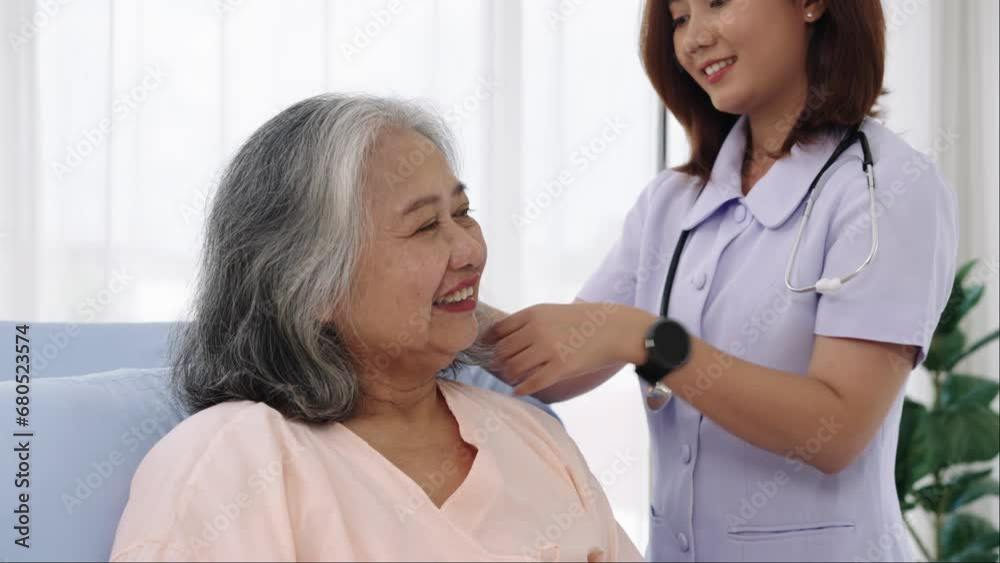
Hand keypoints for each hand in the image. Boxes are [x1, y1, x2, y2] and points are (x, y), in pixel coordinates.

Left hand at [484, 302, 655, 395]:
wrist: (615, 329)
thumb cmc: (584, 320)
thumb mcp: (552, 311)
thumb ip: (530, 322)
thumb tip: (505, 339)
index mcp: (533, 314)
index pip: (498, 330)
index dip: (490, 342)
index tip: (489, 350)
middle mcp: (536, 330)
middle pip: (503, 351)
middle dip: (500, 362)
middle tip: (503, 368)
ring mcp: (548, 350)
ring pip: (514, 368)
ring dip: (509, 376)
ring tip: (512, 379)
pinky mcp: (560, 368)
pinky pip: (531, 383)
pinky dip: (521, 389)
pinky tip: (519, 391)